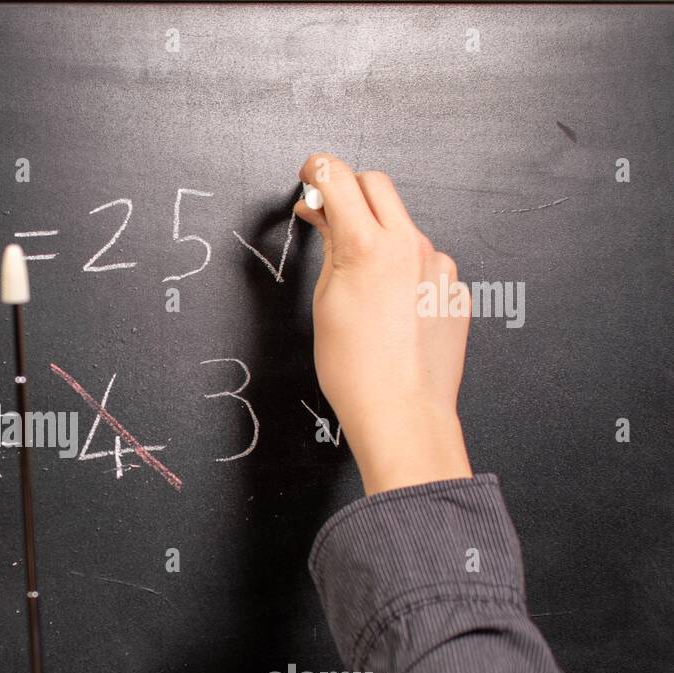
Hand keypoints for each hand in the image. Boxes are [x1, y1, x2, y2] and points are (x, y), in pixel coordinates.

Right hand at [295, 153, 473, 495]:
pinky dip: (403, 271)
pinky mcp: (455, 289)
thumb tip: (327, 220)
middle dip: (349, 191)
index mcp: (369, 246)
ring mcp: (439, 266)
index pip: (339, 179)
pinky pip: (425, 263)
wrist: (402, 411)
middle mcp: (411, 246)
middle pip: (377, 185)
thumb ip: (331, 249)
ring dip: (379, 235)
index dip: (317, 169)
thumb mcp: (326, 302)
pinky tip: (390, 307)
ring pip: (403, 226)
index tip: (309, 174)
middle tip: (328, 215)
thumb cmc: (356, 370)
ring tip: (360, 280)